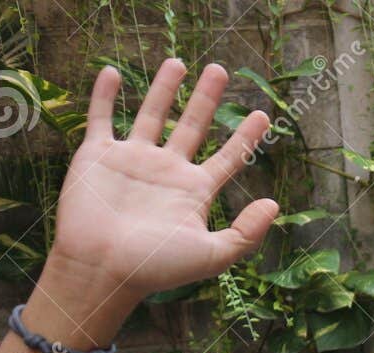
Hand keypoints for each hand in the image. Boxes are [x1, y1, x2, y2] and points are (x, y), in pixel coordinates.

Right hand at [48, 59, 276, 312]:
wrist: (103, 269)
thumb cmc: (157, 267)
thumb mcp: (213, 255)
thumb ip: (247, 233)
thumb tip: (274, 204)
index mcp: (195, 191)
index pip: (228, 157)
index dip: (246, 136)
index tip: (264, 114)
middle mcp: (167, 171)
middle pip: (193, 126)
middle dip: (206, 99)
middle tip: (220, 70)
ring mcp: (132, 161)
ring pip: (152, 114)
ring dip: (164, 88)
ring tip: (178, 62)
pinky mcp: (98, 155)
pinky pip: (102, 118)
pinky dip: (105, 96)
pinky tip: (112, 73)